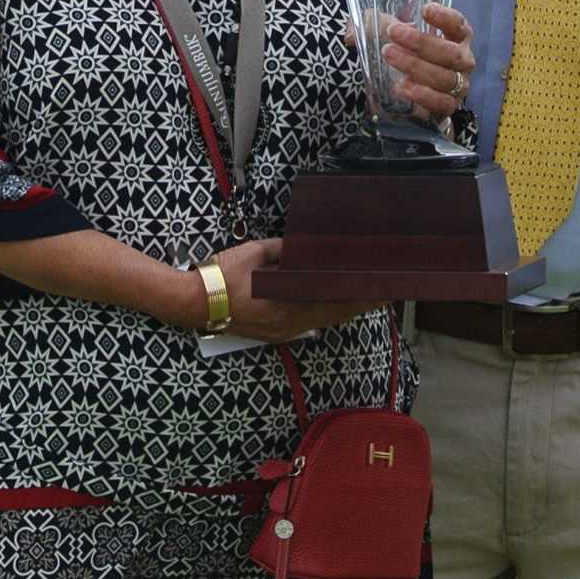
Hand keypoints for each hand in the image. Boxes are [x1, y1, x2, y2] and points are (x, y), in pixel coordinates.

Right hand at [208, 239, 374, 342]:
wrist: (195, 303)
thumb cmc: (222, 276)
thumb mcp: (255, 252)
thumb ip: (283, 250)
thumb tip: (303, 245)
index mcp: (289, 302)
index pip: (334, 300)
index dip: (360, 295)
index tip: (380, 288)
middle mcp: (290, 322)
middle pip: (335, 315)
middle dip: (360, 305)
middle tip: (384, 295)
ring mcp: (282, 330)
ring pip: (323, 323)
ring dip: (344, 312)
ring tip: (365, 301)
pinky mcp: (274, 333)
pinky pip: (309, 325)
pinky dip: (325, 317)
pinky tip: (332, 310)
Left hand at [380, 2, 475, 124]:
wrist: (415, 98)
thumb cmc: (409, 56)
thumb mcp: (394, 36)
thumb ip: (374, 27)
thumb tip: (351, 35)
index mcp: (456, 37)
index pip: (459, 24)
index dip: (445, 16)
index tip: (425, 9)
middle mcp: (462, 60)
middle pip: (450, 52)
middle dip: (421, 42)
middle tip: (393, 33)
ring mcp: (458, 85)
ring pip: (443, 77)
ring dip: (415, 65)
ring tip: (389, 55)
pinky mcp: (448, 107)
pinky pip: (441, 102)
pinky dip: (423, 95)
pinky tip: (403, 87)